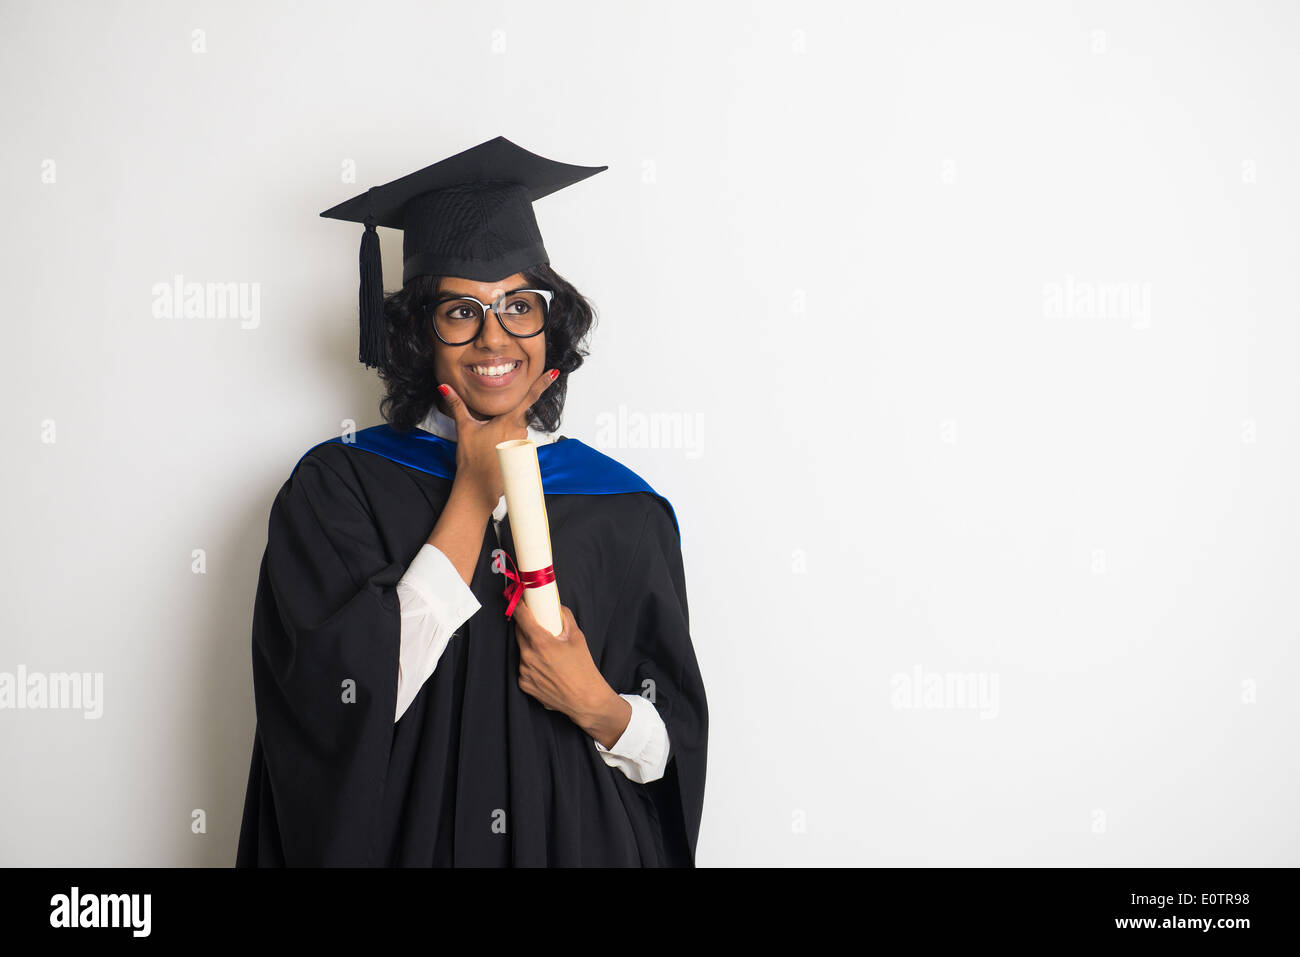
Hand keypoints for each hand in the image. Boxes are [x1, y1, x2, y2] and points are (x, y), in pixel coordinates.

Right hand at [438, 368, 558, 512]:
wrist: (477, 487)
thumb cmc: (472, 460)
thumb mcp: (464, 428)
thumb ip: (457, 405)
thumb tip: (445, 388)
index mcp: (508, 421)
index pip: (529, 398)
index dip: (542, 384)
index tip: (554, 373)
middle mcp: (520, 432)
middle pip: (517, 417)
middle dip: (505, 421)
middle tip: (488, 436)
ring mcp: (524, 446)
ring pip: (517, 432)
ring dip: (506, 435)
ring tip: (491, 448)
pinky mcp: (525, 458)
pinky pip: (519, 446)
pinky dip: (509, 447)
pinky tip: (497, 456)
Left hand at [512, 601, 610, 720]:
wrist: (585, 700)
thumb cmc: (583, 669)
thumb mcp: (577, 637)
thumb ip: (565, 618)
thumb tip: (557, 607)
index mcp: (540, 643)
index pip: (521, 617)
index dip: (518, 606)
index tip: (517, 600)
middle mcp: (528, 657)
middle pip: (520, 633)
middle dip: (526, 626)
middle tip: (538, 625)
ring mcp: (524, 672)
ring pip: (523, 651)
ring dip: (531, 647)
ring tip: (549, 653)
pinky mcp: (524, 684)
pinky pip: (524, 667)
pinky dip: (532, 664)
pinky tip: (547, 668)